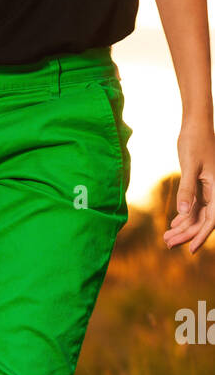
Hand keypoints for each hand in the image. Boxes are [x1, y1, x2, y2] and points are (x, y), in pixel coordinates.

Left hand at [164, 118, 214, 253]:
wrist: (196, 124)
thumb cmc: (195, 141)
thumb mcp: (189, 166)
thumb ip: (187, 189)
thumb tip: (184, 211)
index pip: (211, 218)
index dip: (201, 235)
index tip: (190, 250)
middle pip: (203, 219)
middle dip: (186, 234)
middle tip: (167, 245)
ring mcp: (209, 187)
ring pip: (197, 214)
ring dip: (183, 227)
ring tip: (165, 239)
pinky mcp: (201, 183)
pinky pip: (195, 205)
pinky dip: (184, 215)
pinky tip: (172, 225)